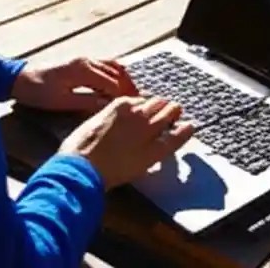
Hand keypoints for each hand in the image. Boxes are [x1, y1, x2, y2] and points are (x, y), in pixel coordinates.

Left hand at [11, 57, 137, 113]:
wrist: (20, 79)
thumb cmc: (38, 92)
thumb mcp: (62, 102)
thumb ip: (87, 102)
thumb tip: (109, 105)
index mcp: (83, 70)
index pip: (112, 83)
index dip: (125, 96)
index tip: (135, 106)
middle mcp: (87, 61)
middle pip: (117, 73)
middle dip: (130, 87)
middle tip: (140, 102)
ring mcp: (85, 59)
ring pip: (114, 67)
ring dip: (125, 79)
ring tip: (133, 94)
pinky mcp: (82, 62)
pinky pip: (106, 65)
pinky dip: (117, 73)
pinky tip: (120, 83)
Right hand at [60, 96, 194, 188]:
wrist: (82, 168)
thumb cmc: (79, 150)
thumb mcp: (91, 124)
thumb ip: (107, 119)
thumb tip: (112, 123)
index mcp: (119, 105)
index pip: (139, 100)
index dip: (144, 106)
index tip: (145, 109)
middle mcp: (137, 113)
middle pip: (157, 103)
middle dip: (161, 106)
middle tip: (166, 110)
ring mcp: (147, 130)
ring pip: (168, 114)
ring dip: (173, 113)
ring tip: (177, 112)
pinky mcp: (154, 150)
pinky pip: (175, 137)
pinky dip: (184, 131)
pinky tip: (190, 127)